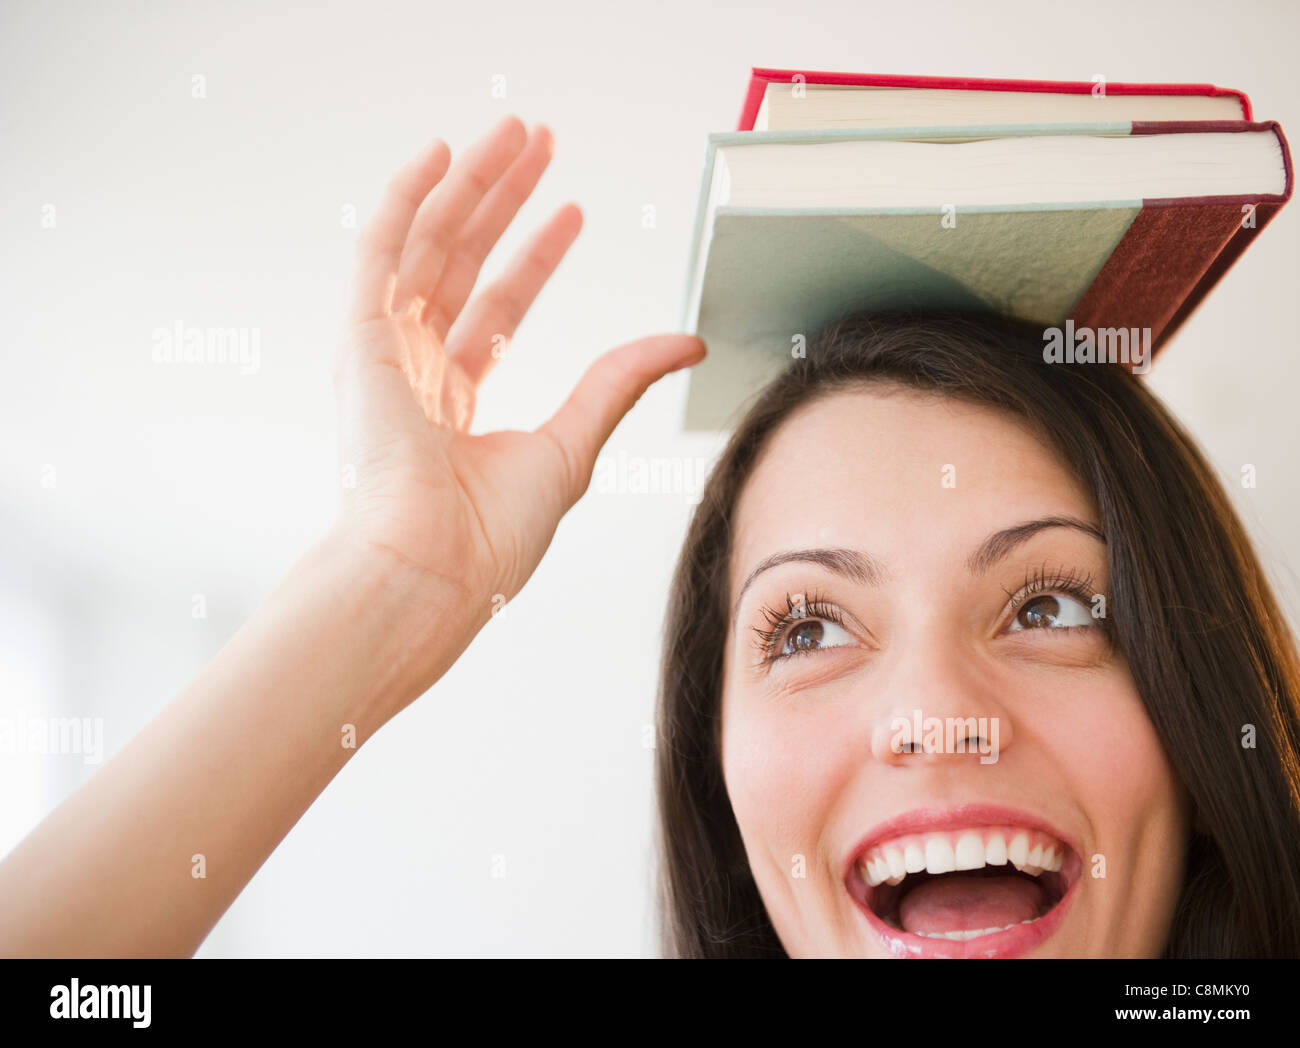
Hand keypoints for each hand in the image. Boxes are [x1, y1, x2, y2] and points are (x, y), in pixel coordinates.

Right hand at [333, 115, 704, 614]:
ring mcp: (383, 355)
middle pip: (463, 263)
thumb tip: (688, 342)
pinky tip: (440, 154)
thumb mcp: (574, 445)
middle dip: (503, 202)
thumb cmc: (490, 539)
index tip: (571, 213)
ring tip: (513, 133)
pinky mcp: (360, 341)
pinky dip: (405, 199)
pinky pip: (379, 251)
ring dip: (468, 184)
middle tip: (539, 145)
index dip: (535, 258)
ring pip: (429, 245)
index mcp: (451, 407)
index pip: (497, 311)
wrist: (432, 570)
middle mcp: (413, 374)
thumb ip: (620, 382)